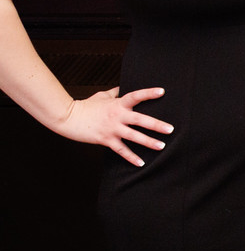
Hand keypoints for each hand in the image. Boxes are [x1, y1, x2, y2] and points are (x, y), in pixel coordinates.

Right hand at [55, 86, 171, 166]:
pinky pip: (121, 150)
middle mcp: (117, 116)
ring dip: (148, 142)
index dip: (148, 93)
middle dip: (156, 125)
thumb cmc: (85, 105)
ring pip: (134, 136)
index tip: (162, 92)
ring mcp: (112, 129)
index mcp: (117, 104)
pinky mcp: (105, 140)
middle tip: (170, 129)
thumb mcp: (102, 96)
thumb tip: (124, 87)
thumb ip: (116, 92)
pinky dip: (131, 157)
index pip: (135, 96)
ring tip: (161, 146)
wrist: (67, 117)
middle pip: (140, 120)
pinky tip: (141, 163)